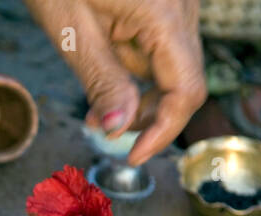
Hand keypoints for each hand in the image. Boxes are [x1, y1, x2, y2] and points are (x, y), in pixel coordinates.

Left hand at [25, 0, 206, 164]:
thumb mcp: (73, 33)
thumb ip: (102, 83)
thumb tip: (118, 131)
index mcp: (164, 16)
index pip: (187, 91)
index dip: (163, 132)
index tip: (132, 156)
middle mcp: (183, 9)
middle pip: (185, 82)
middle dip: (147, 116)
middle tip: (100, 127)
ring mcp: (178, 5)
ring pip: (174, 68)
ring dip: (141, 96)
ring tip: (95, 106)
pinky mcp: (166, 5)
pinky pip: (162, 48)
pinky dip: (138, 71)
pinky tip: (106, 73)